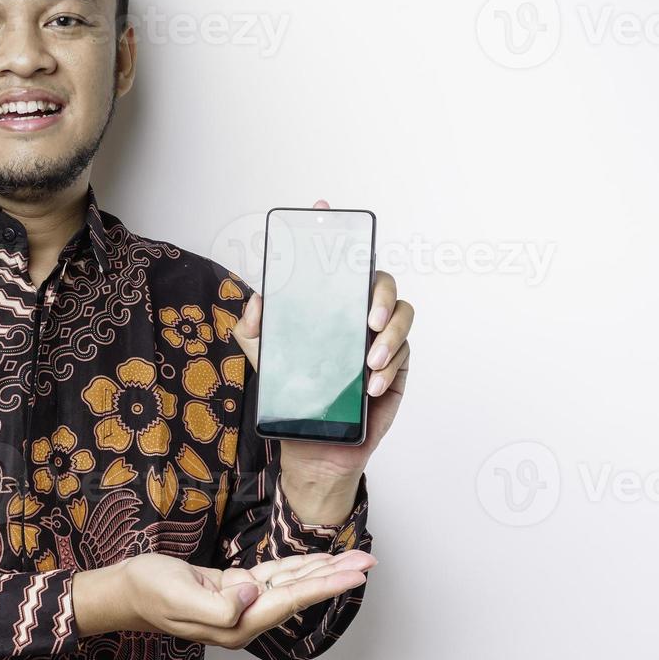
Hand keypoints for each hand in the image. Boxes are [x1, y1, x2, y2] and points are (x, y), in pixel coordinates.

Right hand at [74, 551, 375, 645]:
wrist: (126, 590)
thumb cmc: (147, 592)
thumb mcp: (178, 597)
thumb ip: (218, 604)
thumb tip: (251, 593)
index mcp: (236, 624)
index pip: (291, 601)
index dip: (325, 586)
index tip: (354, 574)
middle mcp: (245, 617)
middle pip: (300, 594)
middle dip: (335, 577)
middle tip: (368, 562)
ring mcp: (241, 603)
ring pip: (291, 584)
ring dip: (322, 570)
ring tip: (353, 559)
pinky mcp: (234, 588)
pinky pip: (274, 577)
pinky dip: (297, 566)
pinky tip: (315, 561)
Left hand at [231, 198, 412, 478]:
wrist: (316, 450)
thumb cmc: (294, 399)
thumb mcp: (264, 362)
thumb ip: (254, 331)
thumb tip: (259, 300)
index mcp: (328, 309)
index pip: (336, 265)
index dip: (334, 233)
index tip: (324, 209)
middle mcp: (357, 317)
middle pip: (380, 282)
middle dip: (379, 293)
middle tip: (367, 318)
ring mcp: (380, 340)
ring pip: (402, 314)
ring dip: (390, 336)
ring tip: (367, 363)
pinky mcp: (396, 367)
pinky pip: (404, 354)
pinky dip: (389, 366)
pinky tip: (370, 386)